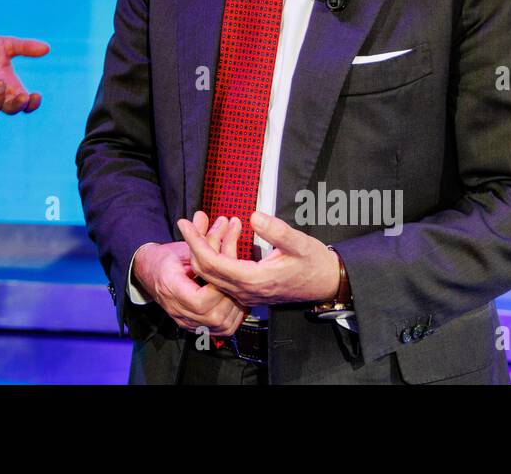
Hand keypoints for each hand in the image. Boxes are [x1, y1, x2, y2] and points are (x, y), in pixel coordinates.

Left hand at [0, 34, 48, 114]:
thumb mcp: (6, 45)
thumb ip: (25, 47)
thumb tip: (47, 48)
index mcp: (10, 86)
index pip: (24, 103)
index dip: (31, 104)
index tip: (36, 95)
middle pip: (9, 110)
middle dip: (16, 105)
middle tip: (21, 96)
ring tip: (0, 83)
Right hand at [132, 215, 246, 335]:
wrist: (149, 274)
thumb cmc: (164, 260)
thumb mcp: (180, 246)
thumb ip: (195, 236)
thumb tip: (202, 216)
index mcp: (172, 289)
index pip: (201, 300)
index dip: (218, 289)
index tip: (226, 274)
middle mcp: (179, 310)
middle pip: (213, 316)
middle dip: (232, 298)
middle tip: (241, 282)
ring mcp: (187, 321)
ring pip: (220, 326)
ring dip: (236, 309)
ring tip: (242, 291)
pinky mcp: (195, 326)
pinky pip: (220, 330)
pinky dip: (233, 317)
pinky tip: (238, 302)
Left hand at [177, 211, 340, 307]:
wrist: (326, 284)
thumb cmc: (314, 263)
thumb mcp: (299, 243)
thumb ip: (277, 231)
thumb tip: (254, 216)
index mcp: (253, 280)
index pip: (211, 262)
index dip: (194, 241)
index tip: (183, 222)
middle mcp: (245, 291)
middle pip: (205, 270)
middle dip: (195, 243)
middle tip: (193, 220)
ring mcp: (246, 293)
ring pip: (213, 273)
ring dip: (208, 247)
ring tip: (218, 221)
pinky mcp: (249, 290)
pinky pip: (224, 274)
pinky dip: (219, 253)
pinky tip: (229, 234)